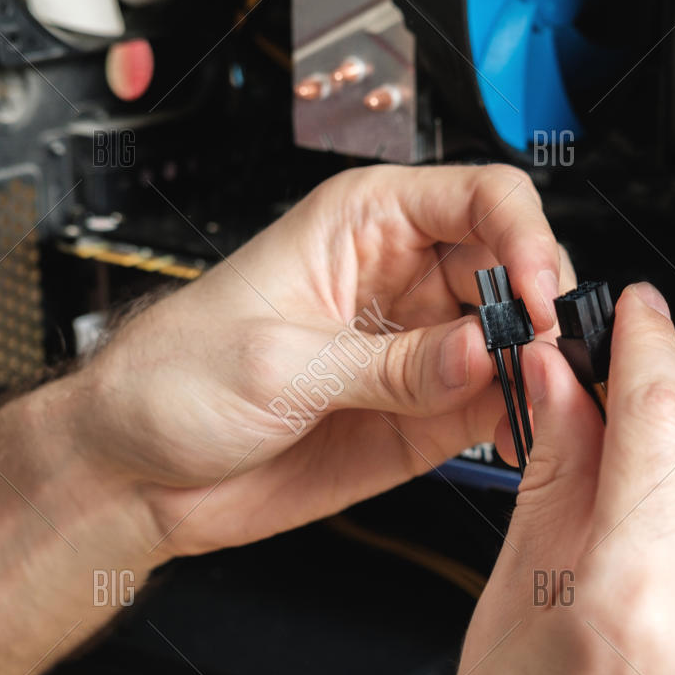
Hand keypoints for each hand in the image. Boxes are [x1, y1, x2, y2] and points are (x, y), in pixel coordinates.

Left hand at [61, 163, 571, 558]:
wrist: (136, 474)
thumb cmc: (174, 381)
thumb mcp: (279, 363)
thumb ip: (391, 364)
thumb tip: (485, 352)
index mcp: (364, 225)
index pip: (481, 199)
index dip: (524, 239)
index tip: (534, 296)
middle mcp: (403, 281)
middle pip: (513, 270)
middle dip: (538, 312)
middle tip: (538, 361)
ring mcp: (419, 351)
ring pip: (515, 343)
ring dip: (537, 372)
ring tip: (532, 404)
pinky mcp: (423, 415)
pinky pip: (493, 406)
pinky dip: (519, 420)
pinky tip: (516, 434)